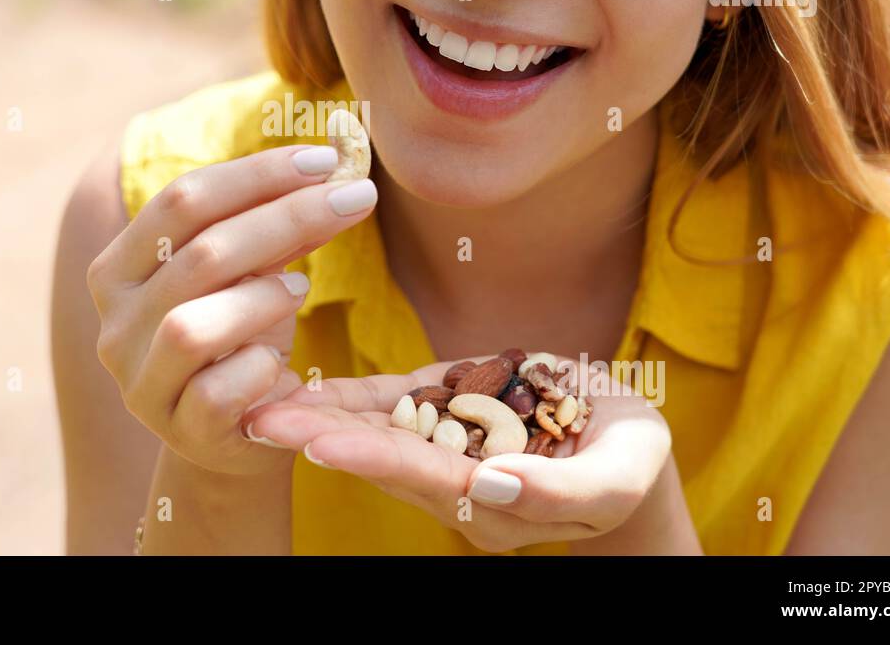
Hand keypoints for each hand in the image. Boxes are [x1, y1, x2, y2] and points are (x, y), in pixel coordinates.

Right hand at [87, 144, 377, 475]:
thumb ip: (275, 223)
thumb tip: (331, 166)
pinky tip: (278, 361)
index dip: (257, 174)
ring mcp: (141, 384)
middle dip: (286, 218)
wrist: (239, 427)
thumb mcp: (253, 271)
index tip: (325, 160)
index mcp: (119, 268)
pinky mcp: (179, 434)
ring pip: (190, 328)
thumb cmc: (243, 332)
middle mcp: (115, 324)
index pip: (181, 201)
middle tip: (356, 198)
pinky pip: (216, 394)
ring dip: (261, 299)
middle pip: (200, 254)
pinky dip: (258, 368)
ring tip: (302, 288)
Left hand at [244, 356, 676, 551]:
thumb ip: (563, 490)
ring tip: (259, 402)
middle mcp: (456, 482)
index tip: (322, 444)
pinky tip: (302, 386)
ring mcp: (446, 445)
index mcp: (495, 502)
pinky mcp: (444, 411)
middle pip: (382, 457)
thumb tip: (496, 484)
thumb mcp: (618, 477)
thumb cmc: (630, 464)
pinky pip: (389, 406)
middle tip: (259, 421)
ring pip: (374, 431)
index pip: (426, 477)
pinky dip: (345, 397)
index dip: (374, 458)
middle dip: (321, 436)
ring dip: (317, 415)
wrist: (625, 445)